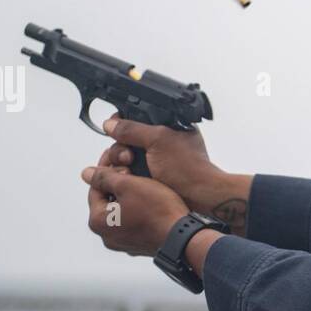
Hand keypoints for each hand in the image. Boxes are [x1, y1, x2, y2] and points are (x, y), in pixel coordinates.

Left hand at [82, 161, 188, 256]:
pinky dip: (139, 209)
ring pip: (121, 210)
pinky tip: (151, 200)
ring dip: (129, 195)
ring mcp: (124, 242)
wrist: (184, 236)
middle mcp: (107, 236)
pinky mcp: (140, 244)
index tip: (116, 156)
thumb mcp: (128, 184)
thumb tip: (88, 173)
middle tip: (131, 168)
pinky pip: (134, 221)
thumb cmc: (158, 212)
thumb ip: (104, 177)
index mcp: (98, 222)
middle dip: (118, 182)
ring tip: (143, 182)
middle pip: (108, 199)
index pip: (95, 187)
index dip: (106, 168)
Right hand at [101, 117, 251, 232]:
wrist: (199, 195)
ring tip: (129, 168)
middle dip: (122, 146)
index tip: (114, 132)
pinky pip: (133, 167)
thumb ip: (132, 129)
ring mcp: (157, 156)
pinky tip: (130, 176)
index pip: (136, 115)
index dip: (122, 122)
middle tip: (127, 157)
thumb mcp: (157, 142)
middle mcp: (161, 138)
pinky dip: (128, 171)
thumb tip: (110, 124)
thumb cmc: (187, 168)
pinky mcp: (154, 172)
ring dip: (122, 160)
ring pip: (128, 153)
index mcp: (168, 123)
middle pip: (128, 136)